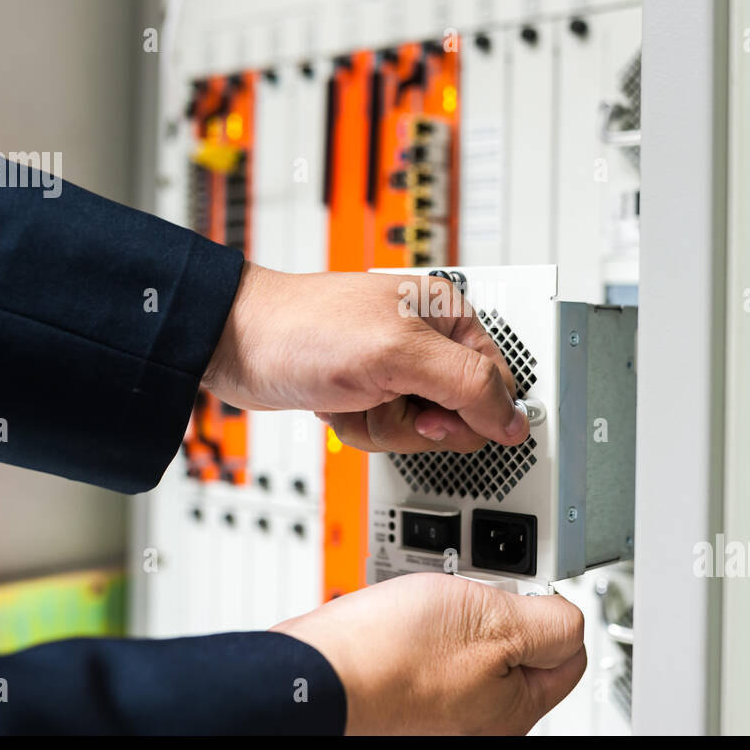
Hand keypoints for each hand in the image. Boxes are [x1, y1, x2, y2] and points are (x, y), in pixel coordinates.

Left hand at [203, 263, 530, 452]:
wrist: (235, 344)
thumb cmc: (304, 329)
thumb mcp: (399, 354)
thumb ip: (467, 384)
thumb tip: (514, 420)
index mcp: (450, 316)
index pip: (498, 384)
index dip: (470, 412)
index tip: (433, 412)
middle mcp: (429, 342)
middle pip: (461, 415)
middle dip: (418, 422)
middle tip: (389, 399)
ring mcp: (397, 370)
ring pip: (422, 430)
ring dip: (382, 427)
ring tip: (356, 397)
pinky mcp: (370, 391)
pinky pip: (388, 433)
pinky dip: (360, 429)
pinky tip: (339, 405)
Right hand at [271, 572, 585, 733]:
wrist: (311, 672)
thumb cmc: (390, 654)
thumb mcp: (495, 618)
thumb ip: (550, 621)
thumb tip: (572, 618)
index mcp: (515, 710)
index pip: (569, 654)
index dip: (551, 606)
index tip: (529, 585)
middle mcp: (479, 722)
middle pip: (515, 649)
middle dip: (497, 608)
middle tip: (469, 590)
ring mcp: (437, 711)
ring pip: (467, 645)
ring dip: (453, 612)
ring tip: (428, 598)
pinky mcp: (401, 695)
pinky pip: (427, 651)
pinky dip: (418, 626)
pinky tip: (401, 613)